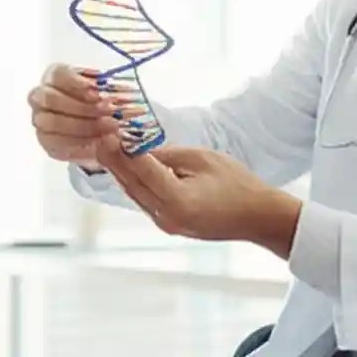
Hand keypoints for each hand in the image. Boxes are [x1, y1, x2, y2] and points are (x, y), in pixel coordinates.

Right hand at [26, 63, 144, 168]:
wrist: (98, 126)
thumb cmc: (100, 101)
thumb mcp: (106, 90)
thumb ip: (107, 89)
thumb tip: (108, 91)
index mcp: (54, 77)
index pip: (57, 74)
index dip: (75, 82)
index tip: (97, 92)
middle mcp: (41, 96)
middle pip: (50, 98)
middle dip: (81, 106)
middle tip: (107, 111)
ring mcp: (41, 121)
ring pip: (53, 123)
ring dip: (83, 126)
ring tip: (109, 128)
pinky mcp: (48, 143)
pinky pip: (59, 145)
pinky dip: (82, 145)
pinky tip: (101, 143)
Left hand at [95, 140, 302, 257]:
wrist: (257, 217)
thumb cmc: (236, 183)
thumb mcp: (201, 159)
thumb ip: (167, 155)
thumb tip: (139, 149)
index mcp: (176, 201)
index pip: (141, 171)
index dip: (121, 150)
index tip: (107, 132)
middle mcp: (166, 217)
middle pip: (131, 185)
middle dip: (114, 160)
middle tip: (99, 137)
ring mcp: (166, 224)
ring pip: (134, 194)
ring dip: (121, 172)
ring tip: (107, 148)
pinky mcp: (168, 224)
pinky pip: (144, 200)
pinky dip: (134, 183)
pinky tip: (126, 166)